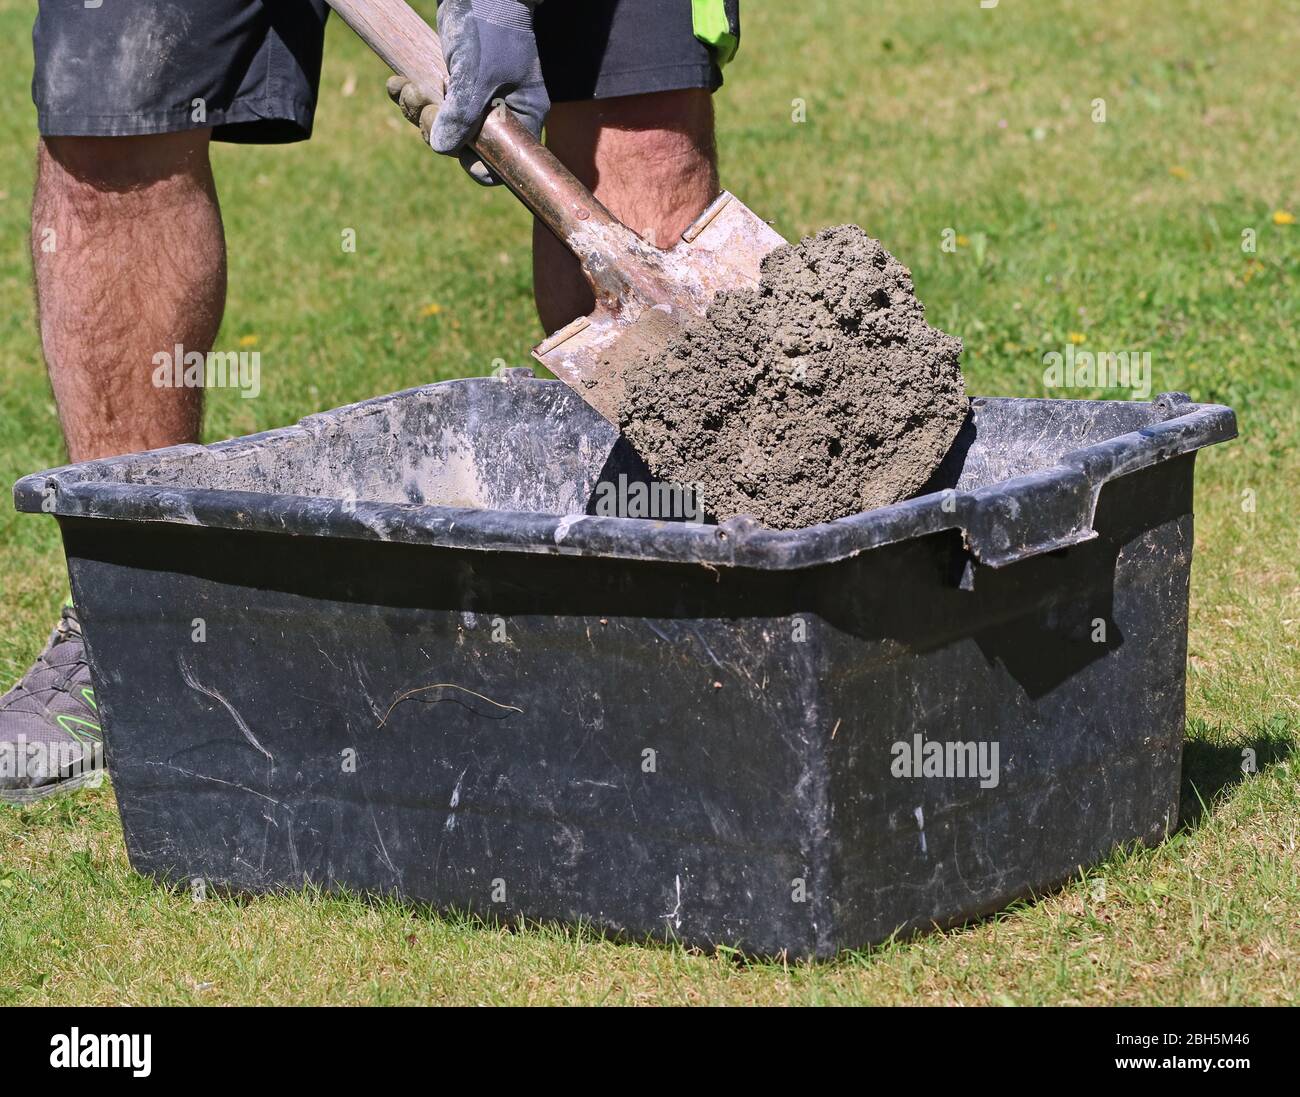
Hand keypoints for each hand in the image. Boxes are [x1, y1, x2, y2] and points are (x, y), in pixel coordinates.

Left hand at [387, 0, 548, 185]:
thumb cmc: (489, 25)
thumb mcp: (477, 74)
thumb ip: (462, 115)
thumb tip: (441, 147)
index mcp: (521, 116)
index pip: (502, 163)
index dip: (474, 163)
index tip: (450, 142)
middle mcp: (501, 113)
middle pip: (464, 146)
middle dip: (433, 127)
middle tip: (420, 101)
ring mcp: (476, 99)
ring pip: (441, 125)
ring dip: (416, 109)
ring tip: (405, 86)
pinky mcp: (454, 83)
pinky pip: (429, 104)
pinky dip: (410, 96)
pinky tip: (395, 83)